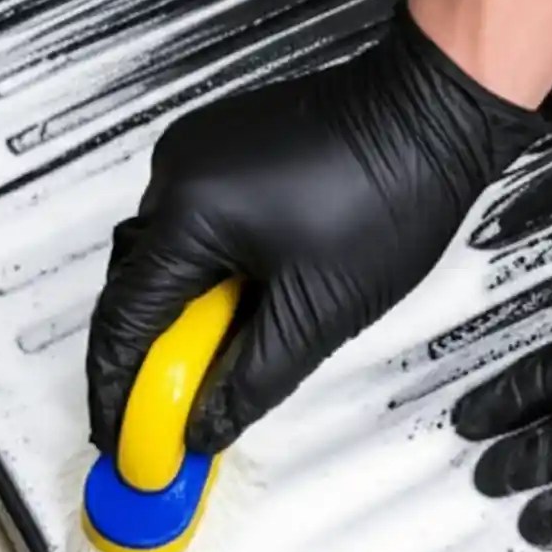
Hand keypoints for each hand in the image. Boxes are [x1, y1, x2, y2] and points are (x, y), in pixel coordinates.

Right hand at [87, 8, 544, 455]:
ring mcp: (199, 153)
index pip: (124, 321)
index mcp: (189, 211)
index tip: (122, 437)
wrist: (435, 115)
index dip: (116, 391)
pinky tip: (242, 302)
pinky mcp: (226, 150)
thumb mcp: (317, 314)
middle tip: (169, 413)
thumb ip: (251, 380)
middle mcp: (179, 171)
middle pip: (133, 286)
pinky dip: (205, 273)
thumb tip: (208, 425)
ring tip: (215, 362)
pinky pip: (192, 225)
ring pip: (164, 256)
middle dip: (150, 355)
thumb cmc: (392, 191)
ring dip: (183, 313)